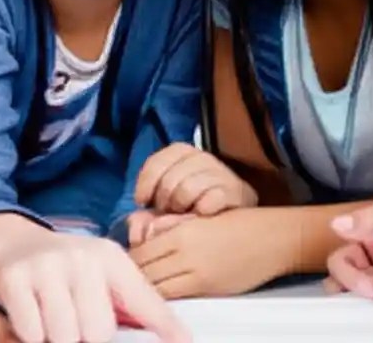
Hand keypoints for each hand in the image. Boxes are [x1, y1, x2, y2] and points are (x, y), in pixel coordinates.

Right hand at [0, 226, 188, 342]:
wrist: (9, 244)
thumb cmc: (65, 272)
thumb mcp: (102, 277)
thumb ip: (135, 307)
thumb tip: (179, 339)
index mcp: (110, 258)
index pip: (144, 300)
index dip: (166, 327)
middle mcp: (81, 257)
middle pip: (98, 332)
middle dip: (87, 337)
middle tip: (76, 321)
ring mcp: (46, 266)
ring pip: (65, 337)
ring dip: (57, 337)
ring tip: (53, 319)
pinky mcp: (15, 279)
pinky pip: (32, 334)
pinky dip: (31, 334)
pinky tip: (31, 315)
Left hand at [129, 208, 276, 298]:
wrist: (273, 238)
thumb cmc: (239, 223)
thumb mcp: (199, 217)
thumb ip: (171, 228)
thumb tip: (145, 238)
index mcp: (181, 232)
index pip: (140, 252)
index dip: (126, 260)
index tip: (122, 263)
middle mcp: (185, 254)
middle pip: (143, 272)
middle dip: (131, 276)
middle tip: (123, 279)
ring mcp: (197, 274)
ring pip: (155, 288)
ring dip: (145, 288)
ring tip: (139, 288)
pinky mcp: (208, 288)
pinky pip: (174, 296)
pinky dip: (162, 295)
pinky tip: (160, 293)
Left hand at [135, 143, 255, 215]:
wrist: (238, 217)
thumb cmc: (196, 206)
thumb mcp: (170, 200)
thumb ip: (151, 204)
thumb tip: (134, 219)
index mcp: (184, 152)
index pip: (158, 161)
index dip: (146, 182)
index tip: (143, 201)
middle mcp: (204, 157)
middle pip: (171, 177)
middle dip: (164, 199)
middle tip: (168, 212)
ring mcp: (221, 173)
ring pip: (188, 188)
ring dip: (181, 205)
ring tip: (184, 215)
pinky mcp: (237, 192)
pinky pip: (212, 199)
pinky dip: (202, 209)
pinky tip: (201, 215)